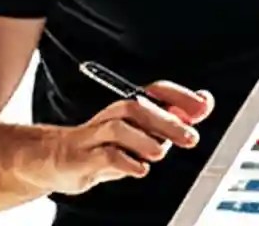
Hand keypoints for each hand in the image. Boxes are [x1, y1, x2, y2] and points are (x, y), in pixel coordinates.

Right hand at [25, 80, 214, 195]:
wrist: (54, 160)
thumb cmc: (103, 146)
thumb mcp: (141, 133)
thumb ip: (170, 121)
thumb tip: (203, 104)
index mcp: (128, 107)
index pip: (156, 91)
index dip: (181, 96)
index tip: (204, 105)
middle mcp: (113, 116)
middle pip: (139, 106)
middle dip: (167, 120)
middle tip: (190, 137)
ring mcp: (96, 136)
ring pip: (119, 127)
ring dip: (144, 140)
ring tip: (158, 153)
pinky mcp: (83, 158)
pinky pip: (105, 156)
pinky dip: (126, 163)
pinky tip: (139, 168)